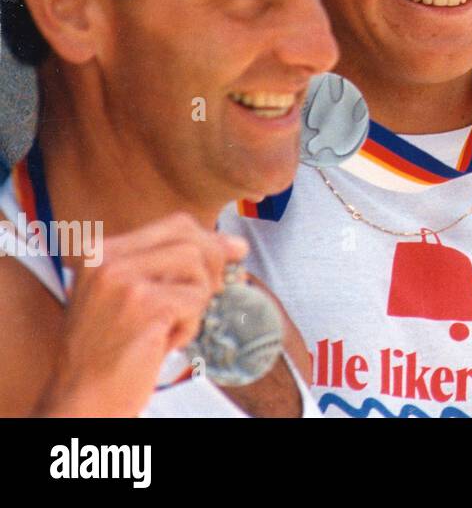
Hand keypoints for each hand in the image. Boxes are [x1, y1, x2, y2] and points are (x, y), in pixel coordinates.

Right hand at [33, 213, 246, 416]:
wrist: (83, 398)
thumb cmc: (111, 351)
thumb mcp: (131, 296)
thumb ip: (174, 265)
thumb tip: (237, 244)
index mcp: (100, 251)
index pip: (174, 224)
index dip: (210, 240)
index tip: (232, 255)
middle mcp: (106, 259)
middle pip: (190, 238)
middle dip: (213, 264)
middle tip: (210, 294)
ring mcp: (122, 279)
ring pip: (196, 266)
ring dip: (197, 300)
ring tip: (171, 325)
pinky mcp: (142, 304)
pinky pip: (195, 300)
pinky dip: (189, 325)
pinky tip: (164, 342)